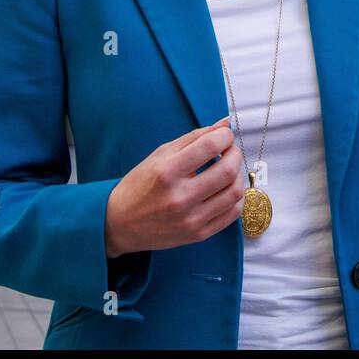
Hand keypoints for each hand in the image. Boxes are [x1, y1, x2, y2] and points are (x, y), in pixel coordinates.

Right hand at [104, 118, 244, 257]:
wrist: (120, 223)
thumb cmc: (139, 186)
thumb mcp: (159, 155)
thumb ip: (193, 138)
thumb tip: (223, 124)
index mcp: (167, 172)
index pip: (209, 146)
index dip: (224, 136)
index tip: (224, 134)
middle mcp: (180, 197)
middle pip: (228, 171)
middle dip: (235, 153)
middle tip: (229, 150)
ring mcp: (191, 219)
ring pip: (235, 193)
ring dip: (238, 175)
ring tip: (229, 169)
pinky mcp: (198, 234)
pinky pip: (232, 214)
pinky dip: (237, 197)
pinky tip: (227, 189)